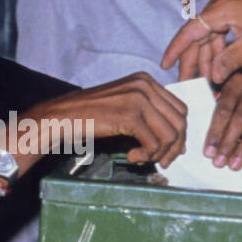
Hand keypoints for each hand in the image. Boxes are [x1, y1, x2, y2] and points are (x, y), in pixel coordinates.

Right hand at [21, 72, 187, 165]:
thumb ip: (149, 115)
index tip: (169, 150)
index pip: (180, 108)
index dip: (179, 134)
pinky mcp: (129, 115)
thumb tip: (176, 141)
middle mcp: (145, 85)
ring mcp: (138, 98)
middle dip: (174, 146)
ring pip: (170, 134)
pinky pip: (153, 143)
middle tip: (162, 161)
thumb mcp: (124, 105)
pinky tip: (132, 156)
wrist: (62, 116)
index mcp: (146, 80)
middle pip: (180, 121)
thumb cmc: (90, 115)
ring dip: (159, 153)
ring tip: (143, 159)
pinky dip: (146, 155)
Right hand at [161, 0, 241, 83]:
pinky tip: (221, 68)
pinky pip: (221, 31)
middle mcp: (220, 2)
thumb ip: (229, 62)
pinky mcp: (235, 7)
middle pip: (199, 36)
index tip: (164, 65)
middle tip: (189, 84)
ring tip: (210, 83)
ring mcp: (227, 3)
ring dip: (210, 58)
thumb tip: (212, 77)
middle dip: (195, 62)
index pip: (190, 31)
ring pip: (210, 36)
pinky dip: (221, 49)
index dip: (176, 50)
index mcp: (221, 8)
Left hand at [204, 72, 241, 169]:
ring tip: (234, 164)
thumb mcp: (216, 100)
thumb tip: (208, 142)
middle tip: (220, 161)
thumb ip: (210, 114)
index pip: (224, 108)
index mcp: (236, 80)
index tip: (209, 151)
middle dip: (229, 143)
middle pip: (241, 117)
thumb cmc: (228, 101)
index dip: (216, 132)